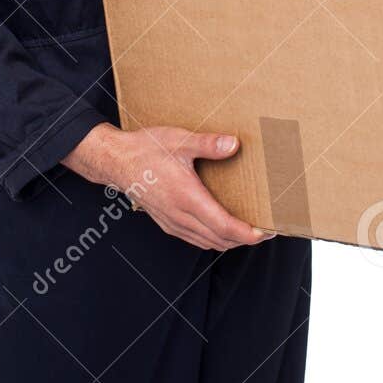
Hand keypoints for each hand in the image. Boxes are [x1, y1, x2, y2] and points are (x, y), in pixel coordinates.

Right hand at [62, 122, 274, 251]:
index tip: (266, 232)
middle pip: (220, 240)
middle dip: (246, 239)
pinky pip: (195, 239)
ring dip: (230, 241)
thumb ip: (208, 144)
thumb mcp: (179, 140)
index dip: (248, 234)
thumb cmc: (146, 149)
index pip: (224, 226)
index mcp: (187, 197)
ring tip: (249, 231)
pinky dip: (214, 239)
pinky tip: (222, 228)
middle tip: (267, 231)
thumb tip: (235, 144)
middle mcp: (180, 215)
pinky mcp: (167, 223)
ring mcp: (172, 222)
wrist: (116, 161)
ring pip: (208, 242)